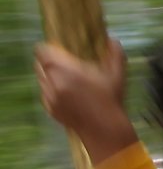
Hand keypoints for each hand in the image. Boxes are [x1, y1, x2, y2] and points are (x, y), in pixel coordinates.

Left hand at [34, 42, 138, 162]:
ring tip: (67, 81)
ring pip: (41, 79)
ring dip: (50, 77)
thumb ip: (115, 54)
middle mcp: (51, 81)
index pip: (42, 51)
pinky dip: (53, 91)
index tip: (59, 50)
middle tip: (64, 65)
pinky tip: (69, 96)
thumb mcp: (117, 74)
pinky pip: (45, 94)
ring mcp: (48, 96)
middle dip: (49, 62)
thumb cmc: (110, 99)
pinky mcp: (48, 108)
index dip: (49, 48)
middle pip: (39, 64)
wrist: (103, 128)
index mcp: (63, 68)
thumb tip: (112, 39)